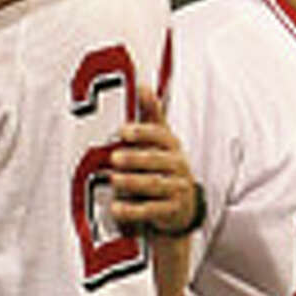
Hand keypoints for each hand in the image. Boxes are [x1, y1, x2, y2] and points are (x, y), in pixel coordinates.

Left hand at [110, 88, 199, 232]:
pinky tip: (115, 208)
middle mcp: (178, 166)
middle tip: (114, 158)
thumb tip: (142, 85)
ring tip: (113, 180)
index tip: (123, 131)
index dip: (142, 133)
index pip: (160, 136)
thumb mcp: (161, 140)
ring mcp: (176, 189)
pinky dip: (132, 211)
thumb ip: (151, 115)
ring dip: (133, 182)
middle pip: (156, 161)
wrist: (182, 205)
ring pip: (154, 185)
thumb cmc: (164, 166)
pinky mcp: (171, 211)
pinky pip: (151, 211)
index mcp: (172, 146)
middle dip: (135, 159)